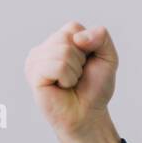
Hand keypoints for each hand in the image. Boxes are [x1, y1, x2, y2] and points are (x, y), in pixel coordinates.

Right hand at [24, 21, 121, 142]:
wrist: (87, 115)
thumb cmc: (94, 89)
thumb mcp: (108, 59)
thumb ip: (102, 38)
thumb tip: (80, 37)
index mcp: (60, 40)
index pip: (74, 27)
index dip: (88, 47)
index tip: (87, 64)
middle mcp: (45, 47)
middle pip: (67, 38)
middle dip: (81, 60)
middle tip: (78, 76)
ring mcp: (36, 59)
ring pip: (63, 51)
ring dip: (75, 71)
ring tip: (70, 82)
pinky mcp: (33, 73)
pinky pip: (57, 65)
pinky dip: (67, 78)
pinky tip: (62, 87)